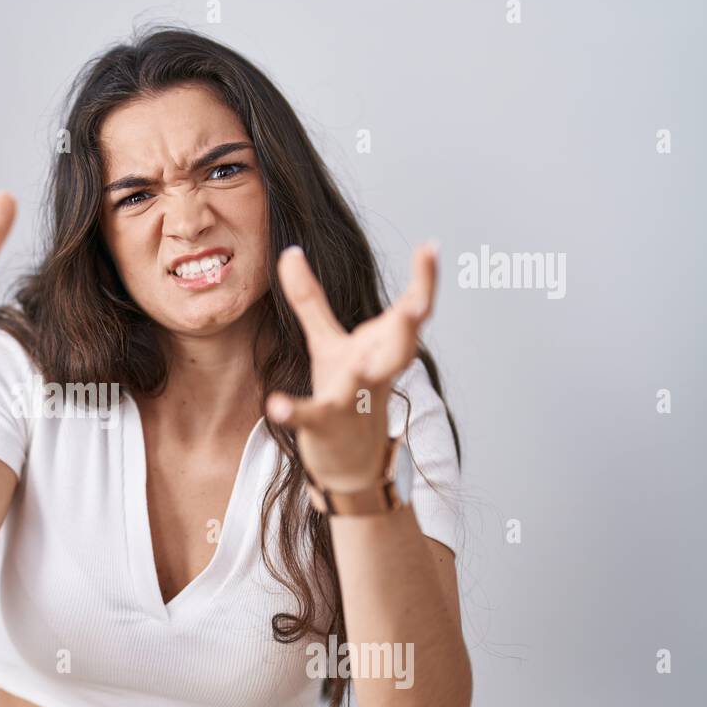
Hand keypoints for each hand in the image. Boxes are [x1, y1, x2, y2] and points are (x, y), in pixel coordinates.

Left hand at [265, 243, 438, 492]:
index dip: (424, 281)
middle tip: (418, 305)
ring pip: (364, 384)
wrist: (349, 460)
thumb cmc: (345, 391)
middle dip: (409, 327)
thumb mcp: (326, 341)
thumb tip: (289, 251)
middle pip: (400, 348)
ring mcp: (354, 399)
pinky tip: (275, 405)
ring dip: (365, 373)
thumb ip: (310, 298)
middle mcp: (376, 371)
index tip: (431, 246)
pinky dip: (293, 410)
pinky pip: (311, 416)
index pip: (412, 311)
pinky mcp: (326, 423)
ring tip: (362, 363)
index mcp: (383, 347)